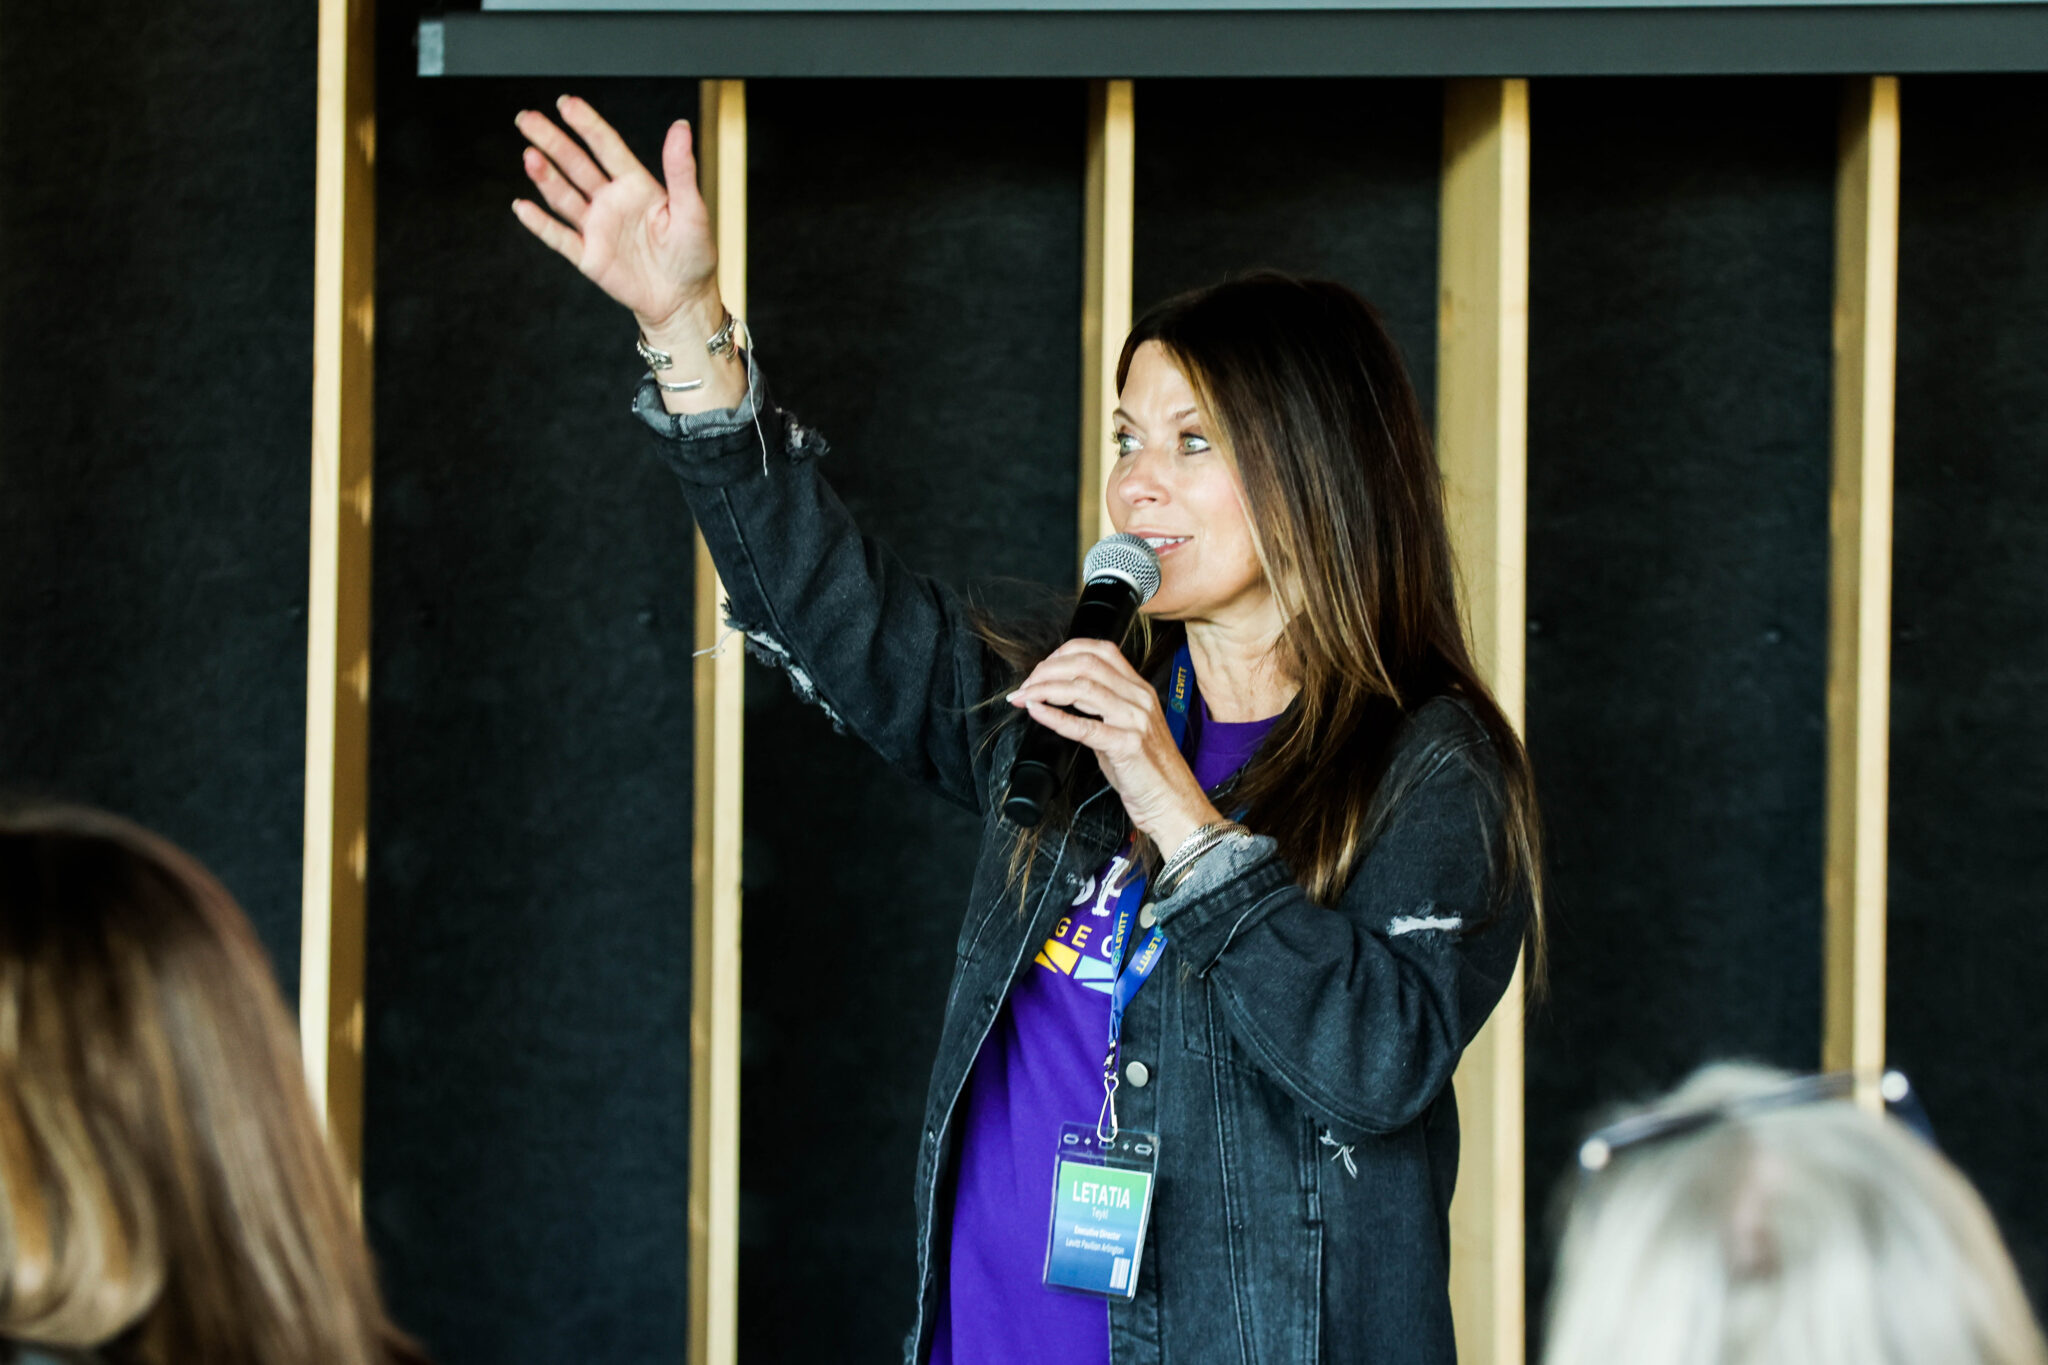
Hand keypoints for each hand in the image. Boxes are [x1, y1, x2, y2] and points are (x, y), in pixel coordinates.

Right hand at [512, 96, 719, 337]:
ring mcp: (597, 227)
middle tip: (527, 119)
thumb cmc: (693, 255)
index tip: (566, 104)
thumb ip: (681, 170)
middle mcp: (611, 201)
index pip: (607, 147)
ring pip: (564, 196)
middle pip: (576, 165)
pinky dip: (540, 224)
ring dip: (546, 177)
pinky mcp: (589, 256)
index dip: (587, 125)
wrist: (684, 300)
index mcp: (636, 185)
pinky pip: (560, 237)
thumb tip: (681, 128)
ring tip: (530, 156)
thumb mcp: (693, 210)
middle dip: (552, 141)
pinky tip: (523, 207)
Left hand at [1008, 639, 1221, 852]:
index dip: (1064, 652)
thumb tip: (1063, 701)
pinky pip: (1085, 726)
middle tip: (1026, 686)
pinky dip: (1055, 716)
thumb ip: (1101, 711)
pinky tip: (1037, 712)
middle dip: (1047, 670)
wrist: (1173, 803)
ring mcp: (1134, 720)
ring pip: (1082, 687)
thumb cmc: (1149, 772)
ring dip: (1044, 689)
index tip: (1043, 667)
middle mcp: (1139, 699)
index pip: (1100, 650)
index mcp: (1139, 690)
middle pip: (1086, 664)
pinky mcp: (1127, 746)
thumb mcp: (1127, 730)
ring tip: (1024, 697)